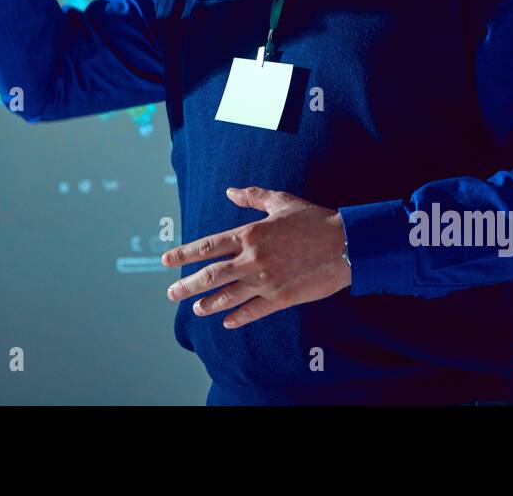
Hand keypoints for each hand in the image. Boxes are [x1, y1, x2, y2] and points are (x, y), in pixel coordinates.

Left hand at [162, 186, 350, 328]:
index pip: (208, 246)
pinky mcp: (281, 298)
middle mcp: (252, 259)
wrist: (346, 244)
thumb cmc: (313, 219)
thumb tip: (230, 191)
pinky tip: (226, 323)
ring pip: (228, 297)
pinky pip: (253, 311)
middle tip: (171, 294)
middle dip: (187, 285)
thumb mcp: (281, 201)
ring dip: (208, 304)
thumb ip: (252, 197)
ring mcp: (265, 281)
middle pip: (211, 275)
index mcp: (249, 234)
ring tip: (195, 309)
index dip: (184, 255)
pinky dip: (238, 317)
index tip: (166, 261)